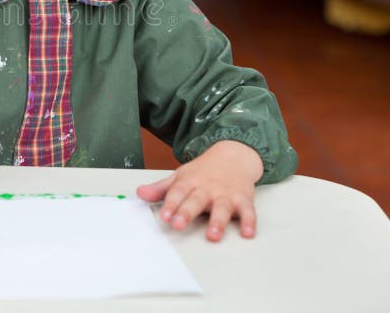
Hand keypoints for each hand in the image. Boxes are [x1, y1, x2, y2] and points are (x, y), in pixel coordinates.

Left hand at [136, 140, 263, 241]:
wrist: (233, 155)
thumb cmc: (204, 171)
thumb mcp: (181, 176)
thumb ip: (162, 189)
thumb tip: (139, 193)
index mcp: (190, 182)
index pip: (178, 193)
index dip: (171, 204)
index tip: (165, 216)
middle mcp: (207, 188)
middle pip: (196, 200)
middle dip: (187, 213)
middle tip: (179, 225)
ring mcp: (226, 194)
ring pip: (222, 208)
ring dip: (218, 221)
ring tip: (212, 235)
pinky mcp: (243, 199)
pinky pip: (248, 211)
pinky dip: (249, 221)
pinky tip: (248, 232)